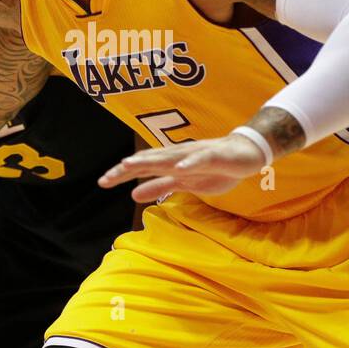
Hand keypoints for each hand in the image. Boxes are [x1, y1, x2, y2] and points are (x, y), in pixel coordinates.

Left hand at [98, 134, 267, 203]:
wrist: (246, 153)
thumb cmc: (213, 167)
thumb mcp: (184, 183)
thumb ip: (159, 186)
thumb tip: (133, 194)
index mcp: (170, 163)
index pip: (142, 167)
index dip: (122, 174)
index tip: (102, 182)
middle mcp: (178, 155)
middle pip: (149, 160)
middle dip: (128, 168)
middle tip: (107, 177)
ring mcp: (195, 154)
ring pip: (170, 157)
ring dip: (150, 161)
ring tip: (130, 165)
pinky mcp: (214, 156)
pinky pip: (201, 159)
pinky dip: (189, 163)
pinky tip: (179, 167)